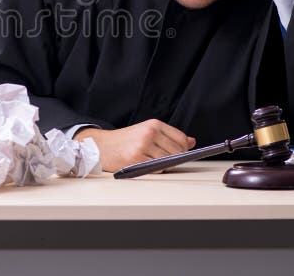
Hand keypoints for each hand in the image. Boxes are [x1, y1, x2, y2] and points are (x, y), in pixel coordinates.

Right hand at [73, 119, 195, 171]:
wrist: (101, 146)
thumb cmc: (124, 141)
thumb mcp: (146, 132)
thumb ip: (169, 136)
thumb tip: (192, 141)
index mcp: (154, 124)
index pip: (181, 138)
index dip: (183, 149)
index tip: (180, 154)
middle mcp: (150, 132)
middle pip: (177, 151)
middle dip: (175, 159)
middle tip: (163, 160)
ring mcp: (143, 145)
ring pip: (168, 161)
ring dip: (164, 166)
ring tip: (152, 162)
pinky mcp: (136, 158)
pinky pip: (156, 168)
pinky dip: (154, 170)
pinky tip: (146, 166)